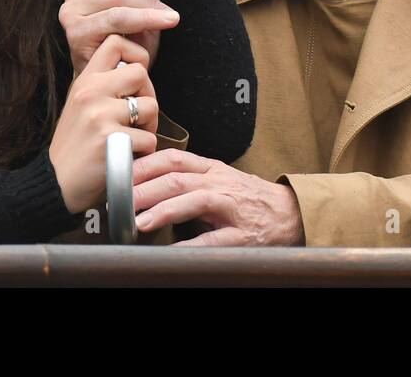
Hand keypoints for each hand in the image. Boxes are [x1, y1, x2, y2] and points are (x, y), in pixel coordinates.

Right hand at [48, 35, 159, 214]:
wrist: (56, 184)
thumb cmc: (74, 145)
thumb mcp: (80, 104)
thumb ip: (103, 85)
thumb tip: (137, 69)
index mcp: (84, 81)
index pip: (116, 42)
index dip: (136, 56)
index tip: (135, 81)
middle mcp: (91, 92)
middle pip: (141, 72)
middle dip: (148, 95)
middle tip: (140, 116)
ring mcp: (100, 115)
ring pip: (150, 106)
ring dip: (149, 126)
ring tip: (133, 138)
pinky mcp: (111, 140)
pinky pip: (149, 138)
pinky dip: (145, 151)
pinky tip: (128, 156)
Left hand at [132, 150, 304, 246]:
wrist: (290, 214)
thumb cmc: (248, 199)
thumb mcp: (218, 180)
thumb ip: (189, 180)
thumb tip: (144, 186)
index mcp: (211, 170)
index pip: (173, 158)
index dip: (145, 164)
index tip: (119, 173)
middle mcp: (220, 183)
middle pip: (178, 178)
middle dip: (145, 187)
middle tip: (119, 199)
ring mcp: (232, 208)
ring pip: (195, 200)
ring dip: (164, 210)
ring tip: (139, 222)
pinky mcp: (242, 234)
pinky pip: (214, 240)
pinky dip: (191, 246)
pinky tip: (172, 252)